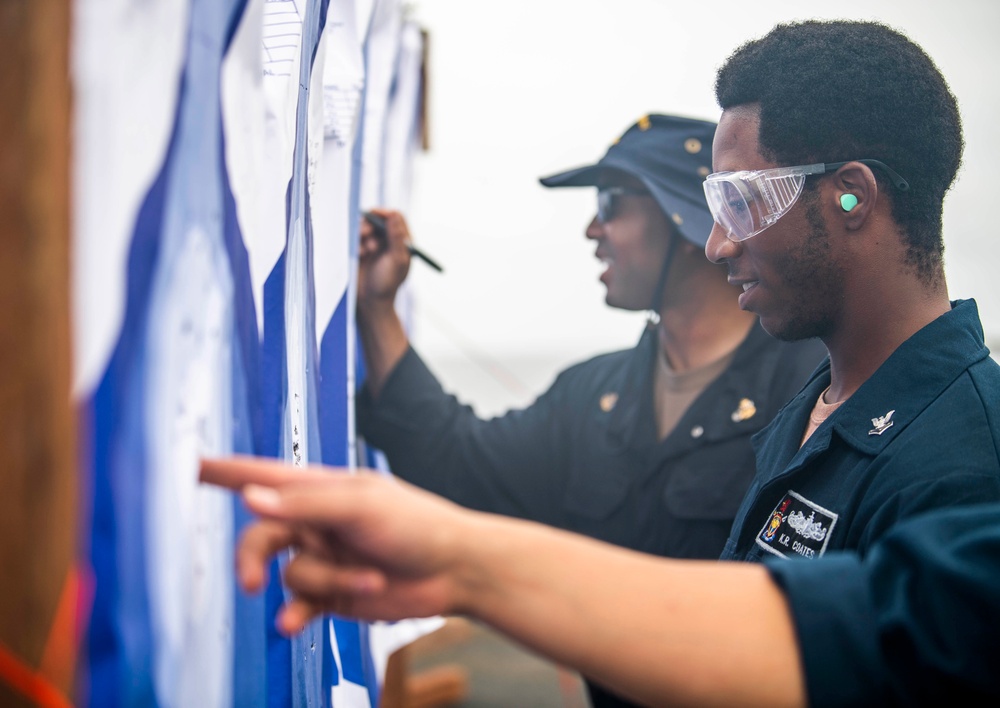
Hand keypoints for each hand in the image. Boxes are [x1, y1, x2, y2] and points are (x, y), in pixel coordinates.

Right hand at [200, 457, 472, 633]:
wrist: (454, 570)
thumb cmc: (417, 523)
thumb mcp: (360, 505)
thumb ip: (304, 504)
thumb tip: (251, 498)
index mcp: (321, 489)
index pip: (262, 476)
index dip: (224, 471)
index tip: (189, 465)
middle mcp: (316, 522)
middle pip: (260, 536)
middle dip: (254, 558)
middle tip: (252, 580)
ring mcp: (323, 558)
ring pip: (289, 575)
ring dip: (327, 582)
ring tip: (368, 578)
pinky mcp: (332, 594)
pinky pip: (298, 605)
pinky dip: (298, 613)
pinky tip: (295, 623)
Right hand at [357, 208, 411, 311]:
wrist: (370, 301)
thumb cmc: (387, 283)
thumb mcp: (396, 260)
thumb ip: (396, 237)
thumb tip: (394, 214)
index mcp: (402, 241)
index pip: (396, 217)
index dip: (385, 213)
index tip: (374, 214)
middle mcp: (389, 241)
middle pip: (378, 219)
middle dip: (370, 224)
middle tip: (366, 233)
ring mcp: (374, 245)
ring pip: (366, 227)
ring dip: (363, 235)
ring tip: (365, 251)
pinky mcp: (361, 251)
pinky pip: (356, 238)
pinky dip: (357, 243)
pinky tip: (360, 255)